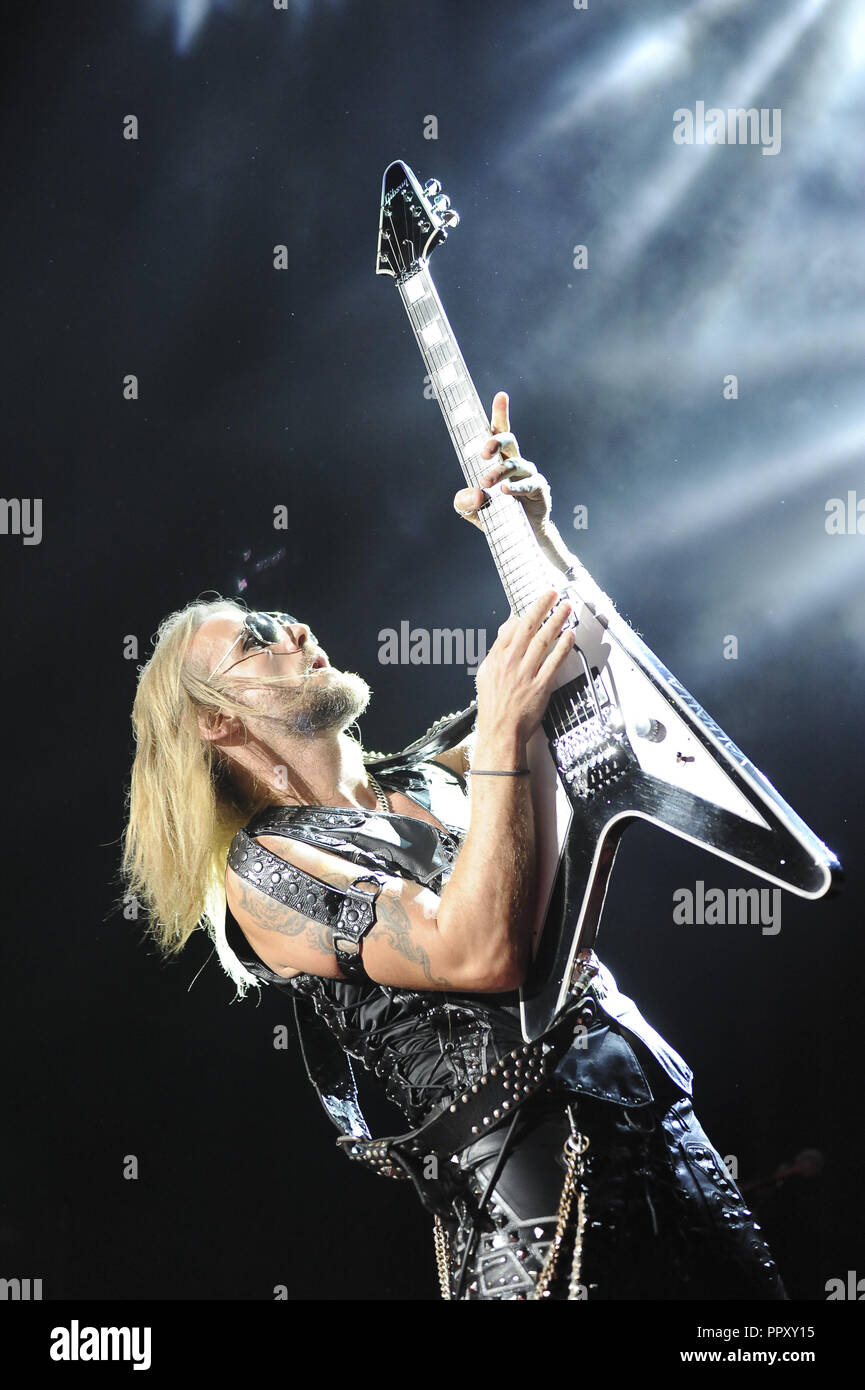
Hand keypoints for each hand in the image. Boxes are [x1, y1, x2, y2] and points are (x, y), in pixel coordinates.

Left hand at [453, 391, 551, 535]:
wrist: (519, 540)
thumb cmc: (496, 518)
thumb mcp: (472, 511)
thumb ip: (464, 503)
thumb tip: (475, 493)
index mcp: (499, 461)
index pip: (498, 433)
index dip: (500, 414)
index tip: (501, 396)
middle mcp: (515, 463)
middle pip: (508, 441)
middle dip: (495, 441)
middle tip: (483, 454)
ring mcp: (529, 475)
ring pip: (515, 464)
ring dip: (499, 472)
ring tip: (486, 483)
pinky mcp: (540, 491)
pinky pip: (530, 484)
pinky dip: (517, 487)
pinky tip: (506, 492)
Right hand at [474, 589, 573, 745]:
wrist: (499, 731)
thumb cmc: (494, 706)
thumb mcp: (486, 674)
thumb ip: (497, 650)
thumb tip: (506, 631)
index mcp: (496, 659)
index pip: (512, 628)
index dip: (527, 611)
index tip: (539, 601)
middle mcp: (510, 663)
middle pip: (528, 628)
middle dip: (543, 607)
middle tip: (554, 594)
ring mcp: (526, 674)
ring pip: (543, 641)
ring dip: (556, 621)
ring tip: (566, 608)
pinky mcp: (540, 686)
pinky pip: (554, 662)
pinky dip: (562, 647)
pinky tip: (569, 636)